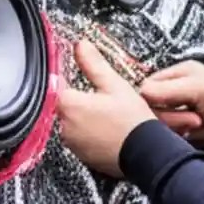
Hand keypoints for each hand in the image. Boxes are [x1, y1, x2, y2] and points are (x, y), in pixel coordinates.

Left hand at [57, 40, 155, 177]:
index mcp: (68, 105)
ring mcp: (72, 143)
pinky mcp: (81, 157)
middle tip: (103, 100)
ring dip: (85, 118)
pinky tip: (108, 131)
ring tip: (108, 116)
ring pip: (73, 123)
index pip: (57, 85)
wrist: (146, 153)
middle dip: (80, 100)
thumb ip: (93, 64)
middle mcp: (64, 126)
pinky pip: (81, 139)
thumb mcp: (114, 85)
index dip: (70, 80)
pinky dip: (91, 134)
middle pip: (65, 106)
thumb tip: (81, 46)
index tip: (82, 81)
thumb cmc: (132, 120)